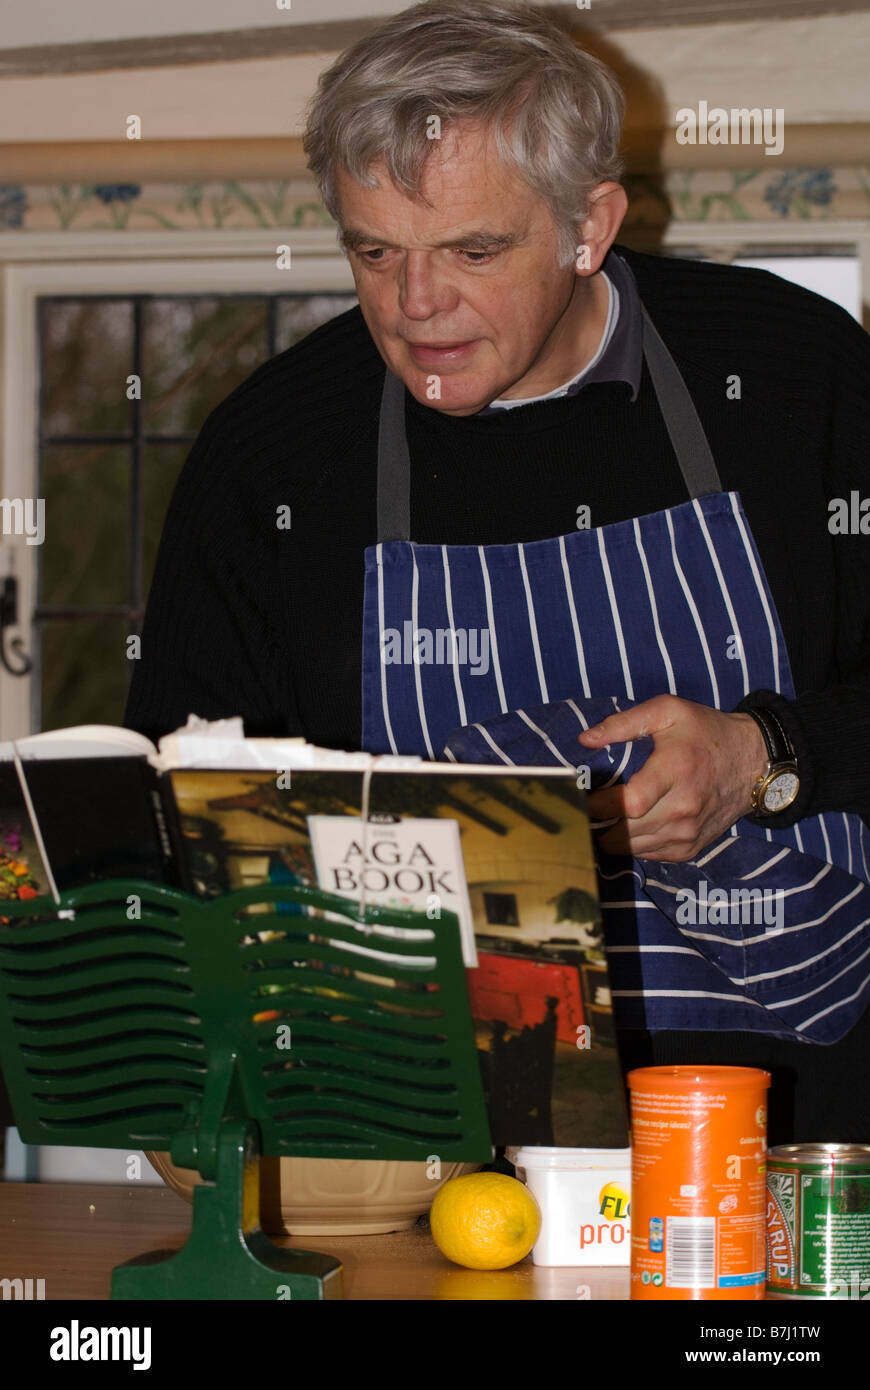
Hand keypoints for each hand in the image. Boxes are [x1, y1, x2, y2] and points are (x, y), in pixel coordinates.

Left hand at [578, 694, 768, 861]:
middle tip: (577, 809)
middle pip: (626, 830)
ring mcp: (688, 832)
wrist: (753, 762)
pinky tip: (622, 827)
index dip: (598, 805)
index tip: (578, 797)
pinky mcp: (690, 847)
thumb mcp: (668, 712)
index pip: (629, 804)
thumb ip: (624, 723)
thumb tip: (586, 739)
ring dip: (609, 835)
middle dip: (596, 822)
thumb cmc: (706, 733)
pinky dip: (630, 844)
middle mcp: (684, 808)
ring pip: (633, 847)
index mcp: (675, 771)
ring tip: (595, 818)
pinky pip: (648, 854)